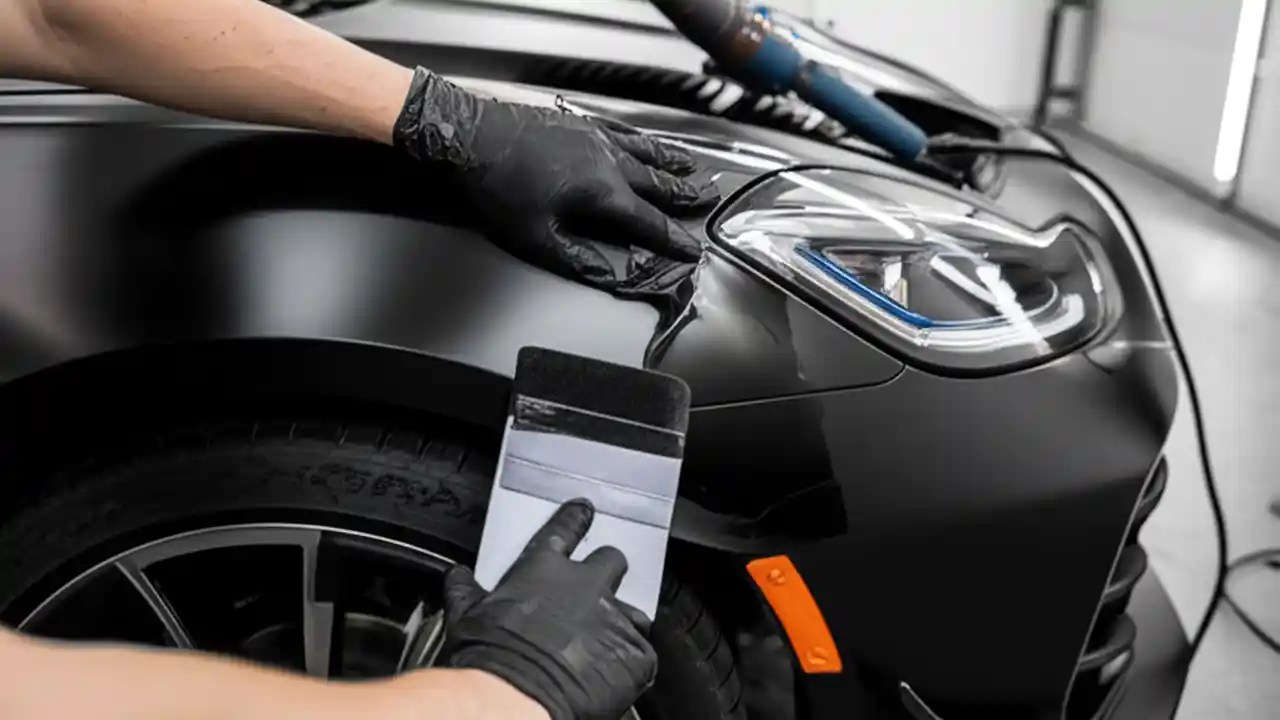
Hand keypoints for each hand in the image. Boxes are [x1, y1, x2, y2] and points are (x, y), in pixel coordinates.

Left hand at [393, 67, 719, 290]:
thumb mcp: (533, 237)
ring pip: (643, 150)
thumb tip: (605, 275)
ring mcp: (592, 136)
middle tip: (707, 198)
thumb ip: (575, 259)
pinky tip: (642, 138)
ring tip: (689, 167)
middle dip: (683, 194)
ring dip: (668, 162)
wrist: (465, 135)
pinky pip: (620, 129)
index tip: (693, 249)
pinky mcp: (576, 122)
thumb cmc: (495, 187)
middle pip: (655, 182)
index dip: (672, 238)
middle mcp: (606, 160)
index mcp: (600, 192)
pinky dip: (639, 136)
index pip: (647, 221)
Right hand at [440, 500, 656, 719]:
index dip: (576, 518)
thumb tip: (458, 577)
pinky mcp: (635, 654)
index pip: (565, 529)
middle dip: (606, 574)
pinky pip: (642, 653)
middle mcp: (585, 586)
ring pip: (633, 610)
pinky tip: (611, 676)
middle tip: (594, 596)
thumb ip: (466, 591)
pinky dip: (629, 665)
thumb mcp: (466, 616)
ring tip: (605, 647)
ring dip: (621, 624)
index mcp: (543, 570)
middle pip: (612, 562)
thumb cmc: (489, 660)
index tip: (584, 511)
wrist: (514, 698)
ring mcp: (614, 618)